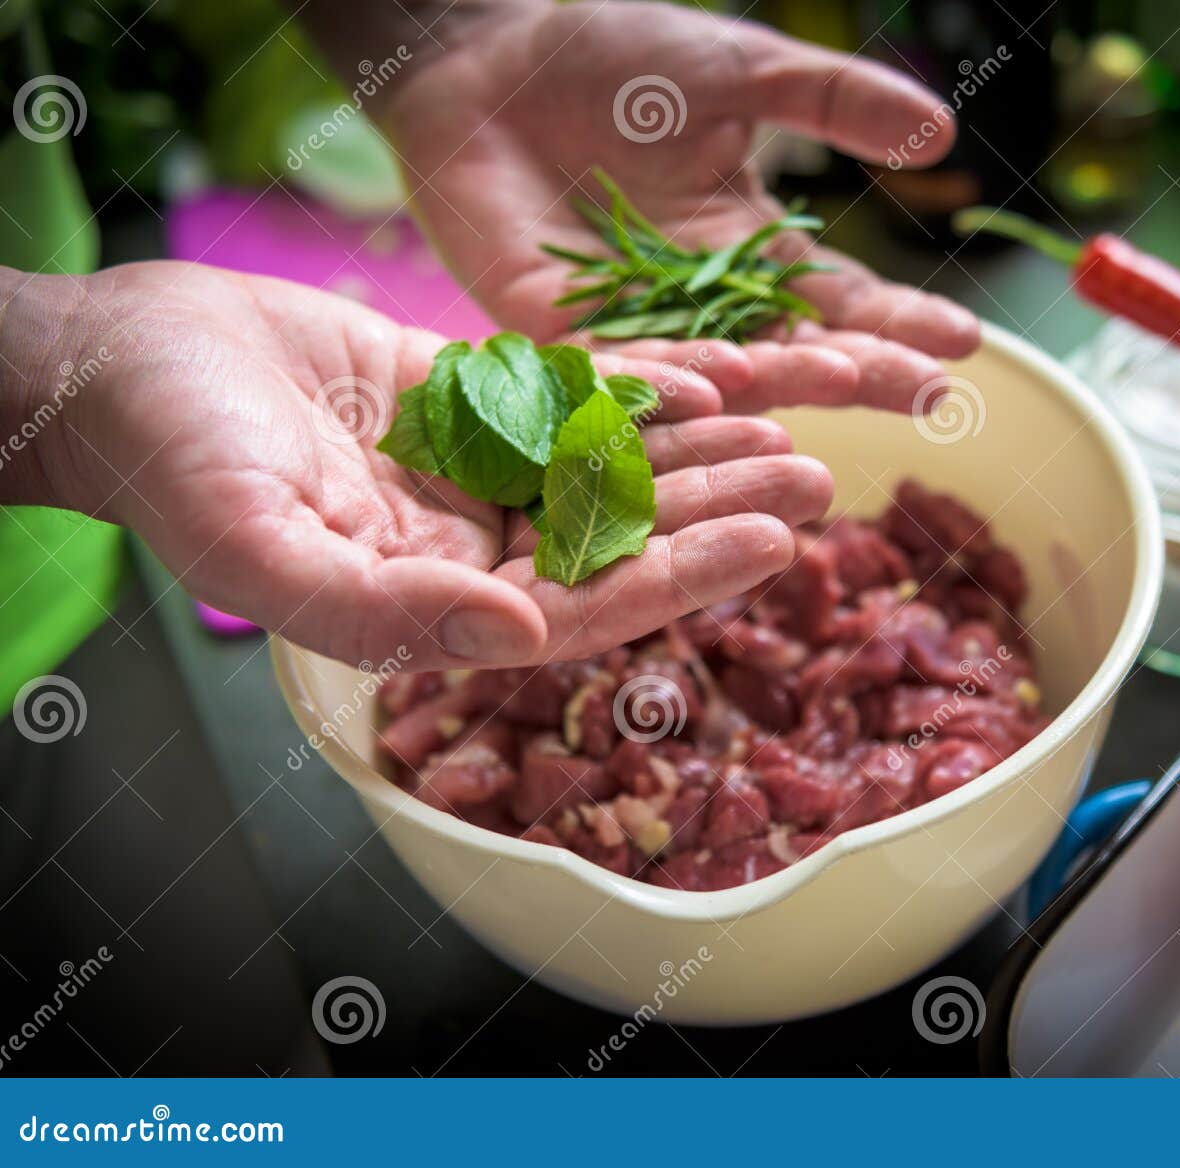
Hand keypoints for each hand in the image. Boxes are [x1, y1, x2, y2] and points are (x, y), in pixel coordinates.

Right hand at [3, 262, 831, 669]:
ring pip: (610, 469)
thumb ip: (386, 609)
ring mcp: (472, 475)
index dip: (679, 578)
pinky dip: (639, 388)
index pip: (582, 606)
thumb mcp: (265, 548)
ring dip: (701, 452)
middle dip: (718, 511)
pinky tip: (713, 380)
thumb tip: (514, 632)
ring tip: (794, 429)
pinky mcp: (465, 403)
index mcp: (434, 605)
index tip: (771, 547)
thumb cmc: (171, 464)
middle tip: (817, 482)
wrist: (121, 366)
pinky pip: (570, 399)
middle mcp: (467, 548)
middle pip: (619, 537)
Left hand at [375, 0, 981, 412]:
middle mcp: (701, 305)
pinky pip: (619, 369)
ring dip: (784, 380)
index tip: (965, 344)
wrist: (486, 56)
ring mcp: (632, 328)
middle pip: (794, 352)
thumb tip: (942, 131)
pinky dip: (670, 379)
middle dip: (866, 370)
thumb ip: (832, 104)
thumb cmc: (614, 57)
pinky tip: (726, 386)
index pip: (839, 301)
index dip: (899, 323)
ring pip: (718, 371)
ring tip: (851, 383)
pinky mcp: (557, 335)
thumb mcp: (740, 72)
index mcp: (749, 249)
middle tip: (934, 395)